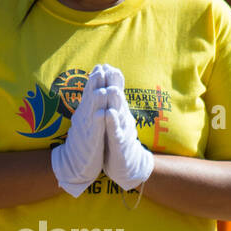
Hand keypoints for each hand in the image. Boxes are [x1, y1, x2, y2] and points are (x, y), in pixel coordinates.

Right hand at [51, 64, 107, 196]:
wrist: (75, 165)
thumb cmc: (85, 140)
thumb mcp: (88, 119)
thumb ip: (91, 103)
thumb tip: (94, 87)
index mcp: (86, 112)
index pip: (90, 92)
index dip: (95, 79)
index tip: (102, 65)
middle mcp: (84, 118)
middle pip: (90, 98)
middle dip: (95, 84)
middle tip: (101, 69)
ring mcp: (87, 130)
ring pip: (92, 112)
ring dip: (97, 101)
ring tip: (103, 89)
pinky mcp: (91, 143)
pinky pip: (95, 131)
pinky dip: (99, 122)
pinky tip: (103, 114)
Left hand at [102, 66, 153, 191]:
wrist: (127, 165)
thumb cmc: (117, 139)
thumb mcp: (114, 118)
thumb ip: (112, 102)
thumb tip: (109, 83)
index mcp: (117, 111)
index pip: (113, 92)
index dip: (109, 79)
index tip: (103, 64)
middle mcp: (122, 117)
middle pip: (118, 98)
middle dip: (113, 84)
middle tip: (109, 69)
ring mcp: (122, 130)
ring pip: (119, 113)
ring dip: (115, 101)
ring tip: (111, 89)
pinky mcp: (120, 143)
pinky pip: (116, 131)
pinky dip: (112, 122)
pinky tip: (108, 114)